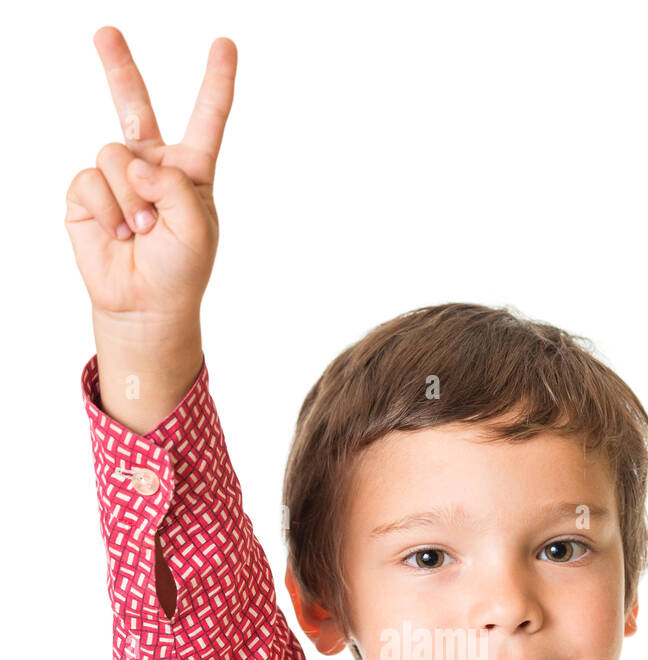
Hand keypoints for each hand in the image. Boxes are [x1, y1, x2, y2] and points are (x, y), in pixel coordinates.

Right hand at [65, 26, 236, 326]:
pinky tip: (117, 233)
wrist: (145, 306)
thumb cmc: (180, 271)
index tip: (225, 45)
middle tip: (105, 32)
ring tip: (140, 231)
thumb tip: (137, 163)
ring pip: (114, 154)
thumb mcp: (196, 229)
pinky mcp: (87, 194)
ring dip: (129, 197)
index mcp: (190, 171)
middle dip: (118, 67)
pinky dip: (106, 209)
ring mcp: (117, 178)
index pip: (207, 120)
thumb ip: (175, 186)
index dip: (216, 83)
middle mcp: (151, 166)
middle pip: (135, 105)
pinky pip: (90, 180)